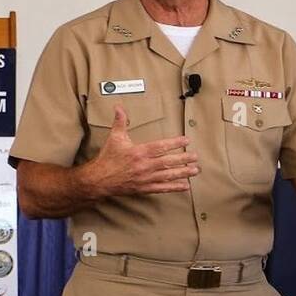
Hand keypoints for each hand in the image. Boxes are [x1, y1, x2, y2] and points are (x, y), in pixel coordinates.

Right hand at [83, 106, 198, 197]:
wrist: (99, 179)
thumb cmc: (107, 159)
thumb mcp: (114, 138)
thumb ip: (120, 122)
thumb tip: (118, 107)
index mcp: (139, 152)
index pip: (160, 146)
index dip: (175, 143)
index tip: (186, 140)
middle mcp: (144, 166)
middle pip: (168, 162)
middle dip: (184, 159)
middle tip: (195, 157)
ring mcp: (145, 178)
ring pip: (168, 175)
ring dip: (183, 173)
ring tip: (195, 170)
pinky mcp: (144, 188)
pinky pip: (162, 188)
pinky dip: (174, 187)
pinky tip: (185, 186)